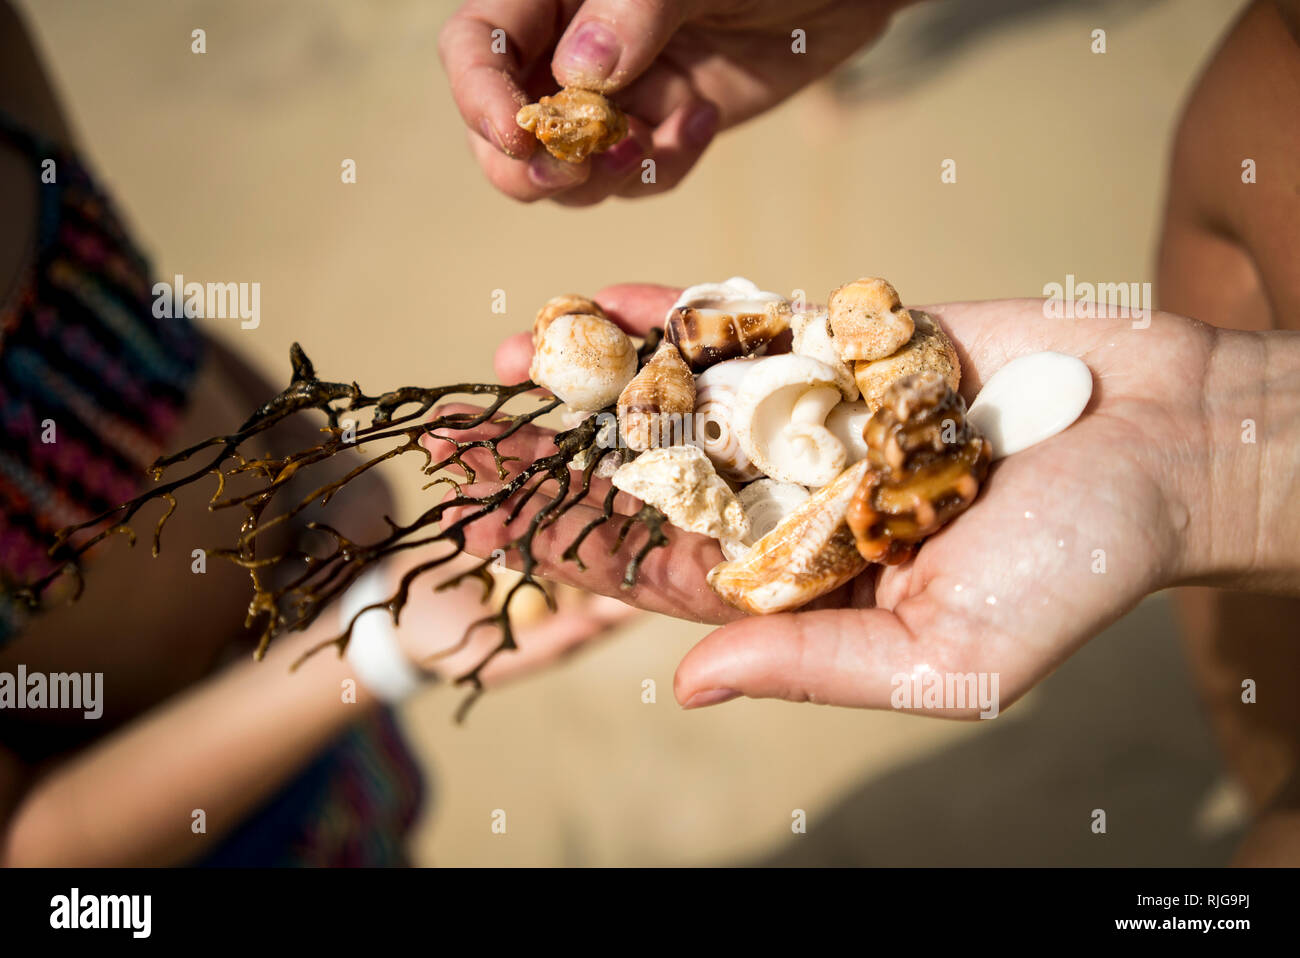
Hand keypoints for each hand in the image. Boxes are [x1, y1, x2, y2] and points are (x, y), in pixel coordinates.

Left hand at [431, 287, 1274, 715]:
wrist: (1169, 443)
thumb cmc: (1076, 568)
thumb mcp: (948, 656)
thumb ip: (814, 664)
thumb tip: (689, 687)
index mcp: (800, 583)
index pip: (656, 571)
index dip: (563, 546)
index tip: (480, 522)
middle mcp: (792, 499)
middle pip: (647, 479)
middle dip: (553, 459)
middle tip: (455, 434)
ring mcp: (815, 417)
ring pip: (682, 398)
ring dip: (597, 378)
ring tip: (506, 354)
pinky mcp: (850, 346)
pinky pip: (749, 328)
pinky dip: (680, 314)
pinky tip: (605, 301)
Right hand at [438, 1, 904, 204]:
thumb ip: (637, 10)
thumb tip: (582, 72)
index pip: (476, 45)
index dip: (480, 96)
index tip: (521, 139)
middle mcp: (568, 42)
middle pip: (504, 126)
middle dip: (531, 165)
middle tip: (579, 172)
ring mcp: (613, 93)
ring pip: (564, 167)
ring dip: (600, 177)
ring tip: (653, 141)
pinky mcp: (658, 128)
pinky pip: (633, 177)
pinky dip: (662, 167)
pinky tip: (703, 118)